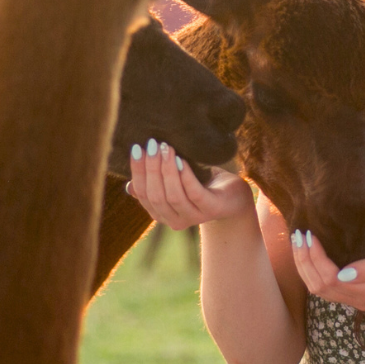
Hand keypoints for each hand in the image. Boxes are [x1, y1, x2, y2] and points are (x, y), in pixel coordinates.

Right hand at [125, 139, 251, 228]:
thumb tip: (130, 185)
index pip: (142, 193)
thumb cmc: (201, 184)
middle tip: (151, 144)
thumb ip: (155, 184)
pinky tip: (181, 160)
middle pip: (155, 195)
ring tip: (166, 147)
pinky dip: (185, 176)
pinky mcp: (212, 209)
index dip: (138, 171)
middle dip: (151, 168)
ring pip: (173, 195)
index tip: (136, 147)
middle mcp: (175, 220)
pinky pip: (194, 193)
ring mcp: (194, 217)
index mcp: (161, 213)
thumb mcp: (175, 182)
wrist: (234, 196)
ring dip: (167, 170)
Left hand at [287, 233, 364, 311]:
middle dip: (305, 261)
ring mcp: (352, 300)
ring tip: (298, 241)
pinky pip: (322, 285)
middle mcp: (358, 301)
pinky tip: (306, 252)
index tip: (311, 235)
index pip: (332, 279)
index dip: (317, 259)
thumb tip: (344, 274)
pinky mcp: (348, 293)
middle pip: (320, 286)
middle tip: (299, 235)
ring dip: (303, 265)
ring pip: (317, 288)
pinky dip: (309, 269)